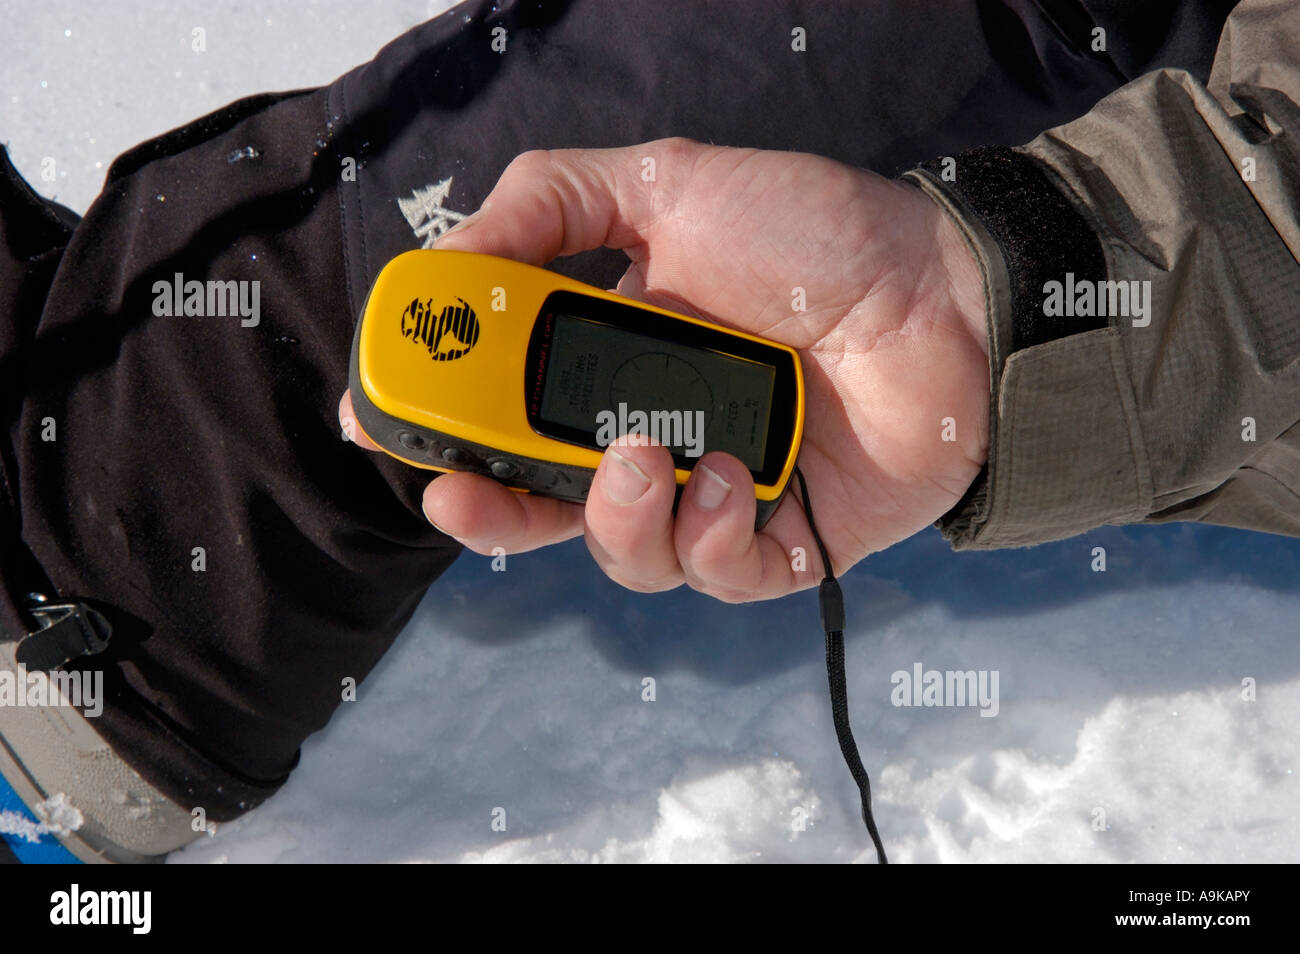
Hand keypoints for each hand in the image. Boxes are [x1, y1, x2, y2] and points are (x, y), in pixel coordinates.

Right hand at [340, 138, 988, 601]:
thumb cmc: (815, 234)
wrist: (948, 287)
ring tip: (656, 453)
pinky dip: (709, 538)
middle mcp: (657, 435)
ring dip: (618, 516)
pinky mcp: (787, 542)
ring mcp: (720, 495)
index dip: (444, 433)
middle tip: (467, 496)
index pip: (508, 415)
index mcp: (615, 362)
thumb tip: (448, 259)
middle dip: (493, 515)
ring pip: (626, 554)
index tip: (385, 428)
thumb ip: (553, 202)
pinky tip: (732, 481)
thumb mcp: (669, 185)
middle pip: (545, 508)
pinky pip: (717, 578)